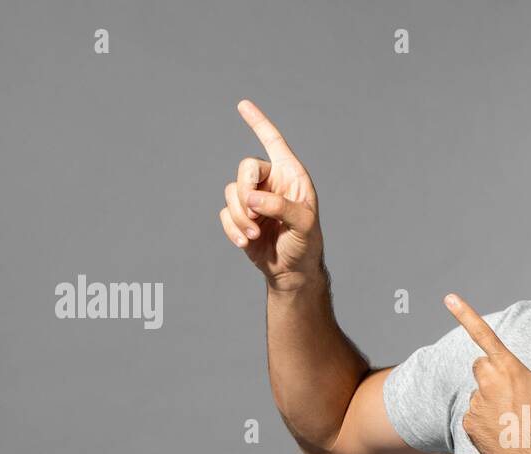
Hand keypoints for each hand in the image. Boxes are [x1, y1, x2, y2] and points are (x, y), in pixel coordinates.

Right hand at [219, 99, 323, 291]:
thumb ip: (281, 207)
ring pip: (231, 192)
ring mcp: (254, 199)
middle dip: (245, 190)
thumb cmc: (306, 244)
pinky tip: (246, 243)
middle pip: (245, 168)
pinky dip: (233, 229)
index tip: (243, 104)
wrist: (292, 271)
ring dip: (240, 216)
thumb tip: (252, 198)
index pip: (273, 142)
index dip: (258, 123)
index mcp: (291, 176)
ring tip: (254, 236)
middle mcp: (271, 182)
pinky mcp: (240, 217)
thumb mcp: (303, 225)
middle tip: (254, 212)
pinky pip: (225, 213)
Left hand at [446, 293, 530, 453]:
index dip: (465, 314)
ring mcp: (475, 404)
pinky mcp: (468, 424)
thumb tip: (526, 384)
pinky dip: (486, 422)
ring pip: (479, 394)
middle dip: (491, 373)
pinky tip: (503, 433)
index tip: (448, 298)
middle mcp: (487, 382)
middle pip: (481, 366)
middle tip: (511, 392)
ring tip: (514, 421)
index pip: (485, 334)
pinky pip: (475, 415)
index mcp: (509, 368)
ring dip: (492, 401)